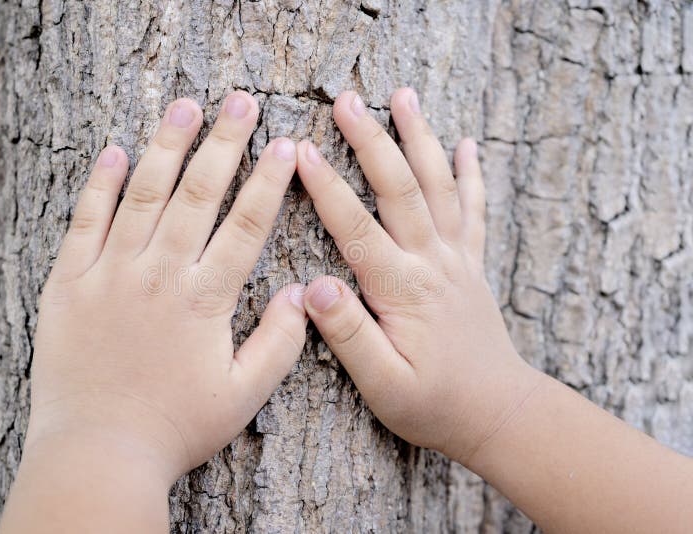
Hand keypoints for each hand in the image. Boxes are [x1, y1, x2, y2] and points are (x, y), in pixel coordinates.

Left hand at [26, 91, 306, 484]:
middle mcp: (159, 275)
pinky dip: (99, 184)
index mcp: (204, 300)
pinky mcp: (68, 282)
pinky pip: (84, 221)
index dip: (268, 182)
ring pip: (142, 194)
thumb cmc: (176, 428)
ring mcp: (110, 274)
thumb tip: (301, 293)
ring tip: (185, 107)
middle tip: (241, 102)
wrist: (97, 451)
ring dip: (166, 147)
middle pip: (198, 195)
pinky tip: (113, 151)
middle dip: (224, 143)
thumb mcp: (244, 396)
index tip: (285, 145)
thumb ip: (279, 342)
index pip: (245, 225)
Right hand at [295, 88, 538, 462]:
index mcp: (402, 291)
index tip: (299, 151)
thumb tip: (314, 287)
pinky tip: (467, 144)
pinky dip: (471, 173)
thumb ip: (349, 335)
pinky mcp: (471, 265)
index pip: (356, 229)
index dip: (326, 188)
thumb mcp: (383, 385)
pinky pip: (473, 209)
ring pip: (439, 186)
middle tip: (347, 99)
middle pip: (401, 189)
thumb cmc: (434, 405)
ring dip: (420, 138)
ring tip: (403, 95)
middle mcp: (433, 264)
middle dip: (371, 141)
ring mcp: (456, 260)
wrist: (498, 413)